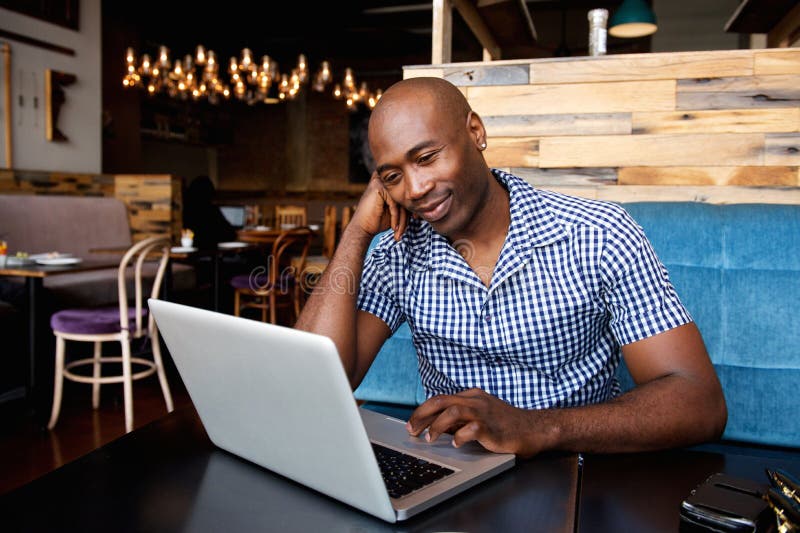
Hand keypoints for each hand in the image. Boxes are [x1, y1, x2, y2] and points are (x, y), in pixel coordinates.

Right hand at [351, 172, 408, 241]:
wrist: (362, 229)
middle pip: (404, 198)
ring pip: (400, 202)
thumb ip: (406, 205)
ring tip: (399, 234)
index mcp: (390, 186)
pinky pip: (394, 204)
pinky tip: (393, 228)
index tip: (415, 221)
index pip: (407, 196)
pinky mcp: (378, 188)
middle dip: (406, 218)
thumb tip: (422, 204)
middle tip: (403, 233)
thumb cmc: (378, 222)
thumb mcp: (396, 213)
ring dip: (402, 221)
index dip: (412, 209)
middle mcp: (386, 181)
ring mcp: (381, 182)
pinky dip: (395, 218)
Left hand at [406, 388, 549, 456]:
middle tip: (412, 430)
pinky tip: (456, 444)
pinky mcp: (492, 427)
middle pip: (440, 401)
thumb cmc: (504, 425)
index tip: (412, 424)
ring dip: (436, 426)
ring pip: (452, 412)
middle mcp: (475, 400)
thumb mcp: (477, 418)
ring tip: (430, 440)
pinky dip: (459, 436)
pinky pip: (470, 428)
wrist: (532, 429)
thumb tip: (433, 427)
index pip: (440, 399)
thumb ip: (458, 420)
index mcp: (471, 396)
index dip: (422, 411)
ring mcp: (484, 412)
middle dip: (421, 415)